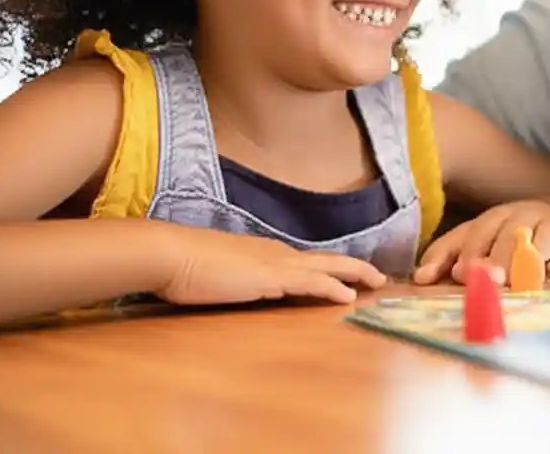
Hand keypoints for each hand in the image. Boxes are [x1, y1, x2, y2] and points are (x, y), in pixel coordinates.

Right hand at [154, 225, 386, 304]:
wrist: (171, 254)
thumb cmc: (186, 266)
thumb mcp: (219, 274)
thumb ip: (238, 280)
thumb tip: (247, 288)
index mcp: (265, 254)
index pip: (307, 261)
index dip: (331, 267)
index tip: (350, 274)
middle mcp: (276, 254)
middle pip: (326, 259)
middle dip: (354, 266)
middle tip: (379, 276)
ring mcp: (275, 264)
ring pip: (326, 266)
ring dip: (354, 273)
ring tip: (377, 282)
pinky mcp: (270, 277)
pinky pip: (310, 282)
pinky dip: (332, 287)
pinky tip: (349, 295)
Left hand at [413, 201, 549, 284]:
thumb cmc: (504, 237)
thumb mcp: (473, 240)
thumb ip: (446, 256)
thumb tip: (420, 278)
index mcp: (494, 216)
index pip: (479, 230)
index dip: (470, 251)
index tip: (462, 273)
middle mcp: (522, 214)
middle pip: (510, 233)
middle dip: (500, 257)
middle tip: (494, 279)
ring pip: (541, 238)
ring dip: (532, 259)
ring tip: (523, 281)